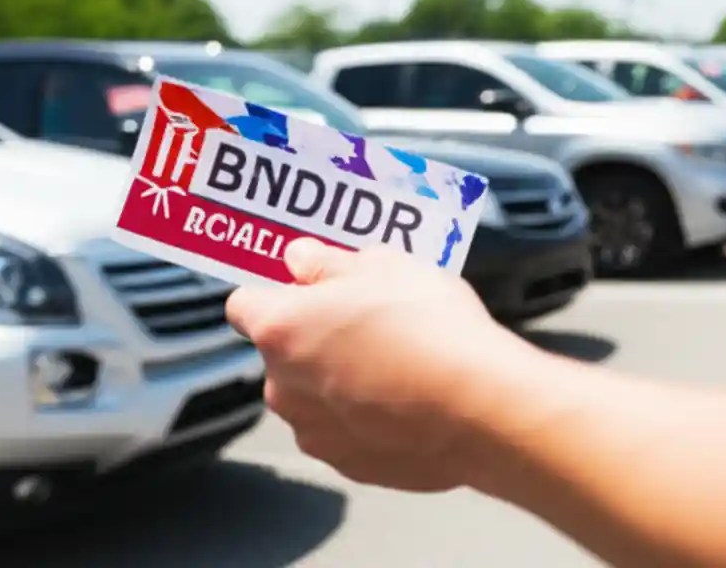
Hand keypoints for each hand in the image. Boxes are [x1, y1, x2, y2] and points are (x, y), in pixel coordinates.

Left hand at [227, 238, 548, 491]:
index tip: (307, 285)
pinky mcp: (349, 465)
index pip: (243, 304)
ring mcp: (314, 432)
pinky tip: (410, 402)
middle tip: (367, 320)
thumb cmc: (432, 328)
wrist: (481, 409)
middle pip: (282, 353)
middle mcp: (282, 386)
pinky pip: (346, 432)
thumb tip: (300, 260)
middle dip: (313, 337)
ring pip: (313, 396)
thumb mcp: (385, 266)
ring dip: (338, 381)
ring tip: (398, 364)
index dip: (275, 292)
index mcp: (280, 329)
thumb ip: (329, 263)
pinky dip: (367, 418)